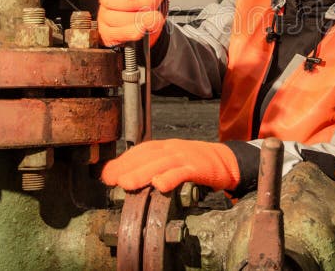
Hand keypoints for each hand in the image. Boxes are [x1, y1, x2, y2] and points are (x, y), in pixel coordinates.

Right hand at [97, 0, 167, 46]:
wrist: (149, 30)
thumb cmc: (149, 9)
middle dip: (134, 2)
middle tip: (150, 4)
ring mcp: (105, 16)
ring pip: (113, 17)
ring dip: (135, 19)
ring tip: (151, 19)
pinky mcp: (107, 33)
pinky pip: (116, 33)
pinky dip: (131, 31)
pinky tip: (141, 30)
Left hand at [102, 139, 240, 191]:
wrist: (227, 161)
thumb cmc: (197, 164)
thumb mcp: (173, 162)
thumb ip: (153, 168)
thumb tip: (126, 179)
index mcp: (165, 148)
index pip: (139, 151)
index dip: (122, 162)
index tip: (107, 175)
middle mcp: (173, 149)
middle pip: (147, 156)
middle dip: (127, 167)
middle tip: (111, 180)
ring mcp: (186, 157)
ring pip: (161, 163)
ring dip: (143, 173)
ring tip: (127, 184)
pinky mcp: (199, 167)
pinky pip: (183, 172)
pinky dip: (171, 177)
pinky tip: (160, 185)